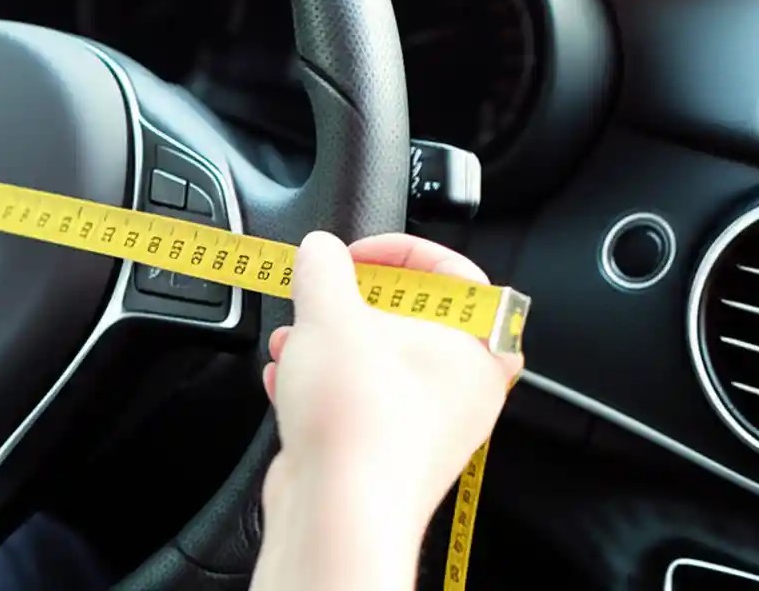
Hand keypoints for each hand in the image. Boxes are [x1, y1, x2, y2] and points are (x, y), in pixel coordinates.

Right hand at [250, 231, 522, 590]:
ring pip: (376, 361)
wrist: (337, 513)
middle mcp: (462, 391)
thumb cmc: (358, 422)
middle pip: (408, 319)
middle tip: (322, 298)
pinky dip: (321, 386)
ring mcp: (425, 426)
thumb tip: (320, 252)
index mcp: (477, 348)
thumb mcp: (330, 314)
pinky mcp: (386, 454)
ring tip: (292, 343)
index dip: (401, 252)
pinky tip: (287, 381)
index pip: (456, 274)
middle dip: (349, 305)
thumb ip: (323, 269)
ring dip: (326, 344)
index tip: (357, 254)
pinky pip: (356, 401)